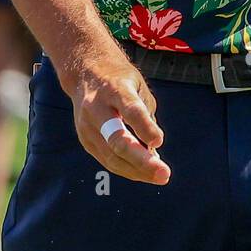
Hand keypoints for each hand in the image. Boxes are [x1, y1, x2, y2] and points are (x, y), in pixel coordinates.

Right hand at [60, 55, 169, 184]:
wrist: (86, 73)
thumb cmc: (120, 81)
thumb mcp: (138, 87)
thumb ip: (146, 117)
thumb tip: (153, 153)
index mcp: (114, 89)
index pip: (130, 110)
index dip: (144, 127)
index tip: (159, 141)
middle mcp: (96, 107)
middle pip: (117, 139)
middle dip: (142, 160)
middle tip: (165, 173)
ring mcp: (87, 126)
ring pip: (112, 156)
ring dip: (138, 171)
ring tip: (161, 176)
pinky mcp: (85, 140)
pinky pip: (108, 160)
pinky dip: (128, 169)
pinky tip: (144, 173)